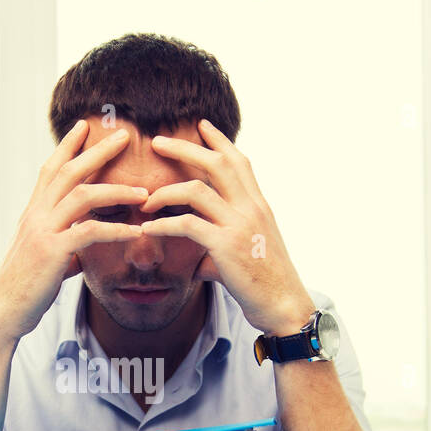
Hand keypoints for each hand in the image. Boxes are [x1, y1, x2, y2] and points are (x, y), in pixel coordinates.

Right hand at [0, 120, 147, 343]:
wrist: (3, 312)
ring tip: (144, 192)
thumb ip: (64, 250)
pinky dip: (116, 229)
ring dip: (116, 190)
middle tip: (125, 136)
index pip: (51, 170)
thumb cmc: (25, 290)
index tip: (85, 126)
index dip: (68, 147)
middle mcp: (36, 215)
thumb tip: (81, 254)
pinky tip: (136, 231)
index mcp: (33, 213)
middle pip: (69, 172)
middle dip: (98, 152)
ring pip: (82, 196)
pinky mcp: (52, 252)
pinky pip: (89, 232)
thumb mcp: (45, 262)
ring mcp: (43, 231)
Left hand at [139, 119, 314, 335]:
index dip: (219, 140)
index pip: (239, 161)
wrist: (285, 305)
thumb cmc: (267, 283)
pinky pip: (187, 225)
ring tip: (145, 200)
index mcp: (259, 205)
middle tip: (157, 142)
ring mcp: (239, 225)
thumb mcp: (250, 253)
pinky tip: (148, 228)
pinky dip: (163, 224)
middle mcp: (251, 208)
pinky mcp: (226, 246)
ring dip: (165, 191)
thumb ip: (224, 246)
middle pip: (216, 163)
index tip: (200, 125)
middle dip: (184, 148)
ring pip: (196, 190)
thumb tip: (202, 260)